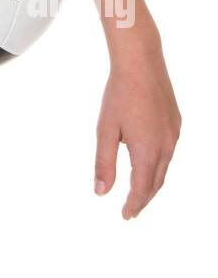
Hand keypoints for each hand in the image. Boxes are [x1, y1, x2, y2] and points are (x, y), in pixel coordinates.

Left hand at [94, 41, 180, 218]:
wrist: (141, 62)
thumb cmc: (119, 94)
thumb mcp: (106, 130)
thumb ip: (104, 163)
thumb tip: (101, 193)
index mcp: (148, 150)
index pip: (142, 189)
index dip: (134, 205)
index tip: (125, 216)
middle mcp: (166, 145)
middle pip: (156, 182)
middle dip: (143, 198)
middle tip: (131, 210)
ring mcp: (174, 133)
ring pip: (164, 167)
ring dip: (152, 182)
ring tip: (139, 190)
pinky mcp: (176, 122)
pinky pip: (169, 150)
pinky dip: (159, 163)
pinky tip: (149, 161)